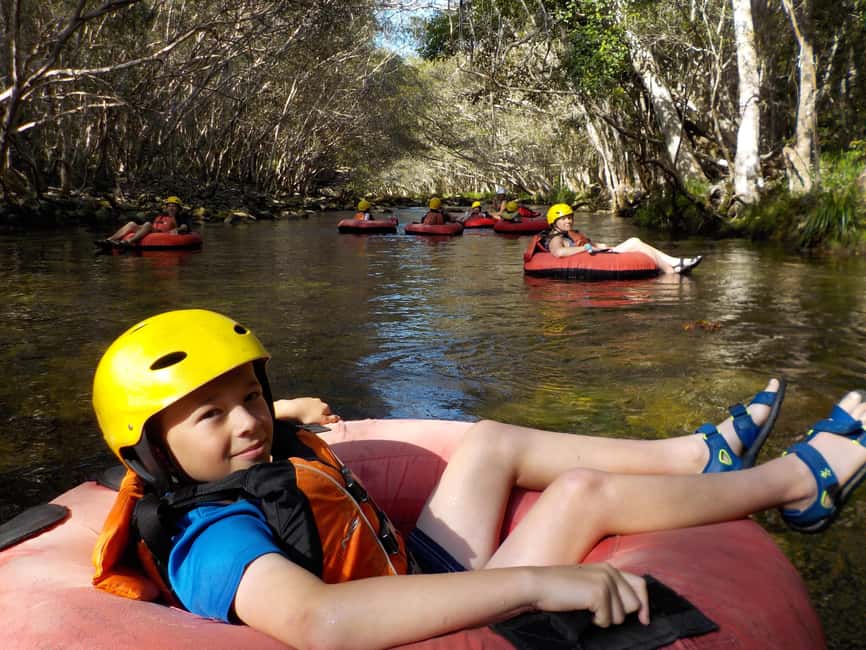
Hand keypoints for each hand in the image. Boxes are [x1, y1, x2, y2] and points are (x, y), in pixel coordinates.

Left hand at [274, 397, 340, 424]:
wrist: (293, 409)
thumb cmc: (308, 416)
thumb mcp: (321, 421)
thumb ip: (330, 419)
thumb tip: (338, 418)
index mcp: (325, 406)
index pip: (329, 413)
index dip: (326, 419)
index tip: (322, 424)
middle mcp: (319, 401)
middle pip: (321, 409)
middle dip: (319, 415)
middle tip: (314, 422)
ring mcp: (310, 399)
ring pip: (313, 407)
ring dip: (311, 412)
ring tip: (306, 419)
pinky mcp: (302, 400)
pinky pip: (305, 406)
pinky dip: (305, 410)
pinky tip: (301, 415)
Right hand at [532, 563, 648, 627]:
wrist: (538, 585)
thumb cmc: (560, 588)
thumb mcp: (588, 582)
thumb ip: (609, 587)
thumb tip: (633, 608)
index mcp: (610, 567)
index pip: (640, 585)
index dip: (645, 604)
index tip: (644, 620)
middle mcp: (611, 572)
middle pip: (634, 604)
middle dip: (619, 614)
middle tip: (599, 613)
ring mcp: (606, 582)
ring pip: (621, 616)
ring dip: (605, 618)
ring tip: (587, 608)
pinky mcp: (599, 594)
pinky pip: (607, 620)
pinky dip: (595, 621)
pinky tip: (582, 610)